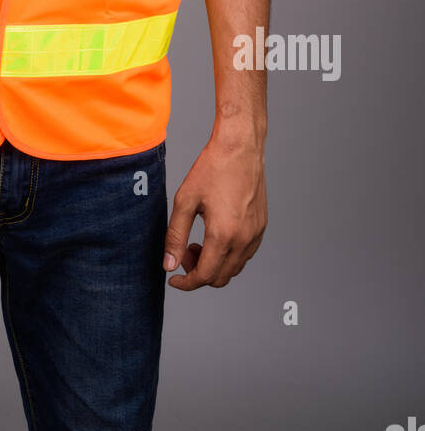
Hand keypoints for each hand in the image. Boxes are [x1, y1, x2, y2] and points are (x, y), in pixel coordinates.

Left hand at [163, 134, 266, 289]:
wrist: (240, 147)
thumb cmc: (212, 168)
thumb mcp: (185, 200)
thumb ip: (176, 236)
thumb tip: (169, 265)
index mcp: (223, 234)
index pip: (205, 276)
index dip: (186, 283)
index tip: (173, 279)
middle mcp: (244, 239)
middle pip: (221, 278)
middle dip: (199, 273)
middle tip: (185, 252)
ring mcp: (256, 234)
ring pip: (234, 268)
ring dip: (214, 265)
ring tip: (198, 241)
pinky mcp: (261, 227)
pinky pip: (245, 255)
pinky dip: (228, 255)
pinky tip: (216, 236)